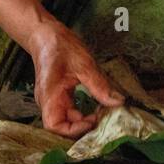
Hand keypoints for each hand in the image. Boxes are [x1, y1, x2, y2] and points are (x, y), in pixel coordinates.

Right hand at [28, 20, 123, 137]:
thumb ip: (99, 85)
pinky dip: (83, 112)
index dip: (73, 130)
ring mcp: (53, 100)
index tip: (92, 121)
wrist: (45, 34)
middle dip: (83, 127)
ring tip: (102, 113)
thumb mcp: (84, 64)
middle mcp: (48, 102)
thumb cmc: (59, 46)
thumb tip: (118, 102)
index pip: (54, 126)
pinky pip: (70, 111)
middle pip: (62, 127)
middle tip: (103, 118)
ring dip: (84, 120)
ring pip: (68, 120)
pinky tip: (96, 107)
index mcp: (49, 95)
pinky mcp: (58, 96)